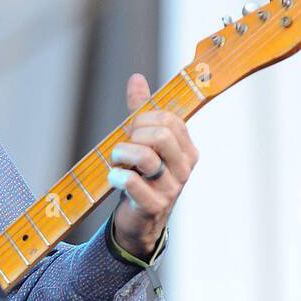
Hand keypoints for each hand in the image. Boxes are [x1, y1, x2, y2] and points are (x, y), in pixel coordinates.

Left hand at [108, 73, 198, 258]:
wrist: (140, 222)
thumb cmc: (142, 178)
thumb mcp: (144, 144)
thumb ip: (141, 112)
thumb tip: (136, 79)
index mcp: (187, 150)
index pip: (170, 120)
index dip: (144, 119)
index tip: (132, 130)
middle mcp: (184, 169)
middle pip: (161, 135)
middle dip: (134, 135)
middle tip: (123, 146)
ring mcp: (171, 188)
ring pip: (146, 157)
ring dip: (122, 154)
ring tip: (116, 161)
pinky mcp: (154, 206)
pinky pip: (132, 182)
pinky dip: (116, 176)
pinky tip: (113, 177)